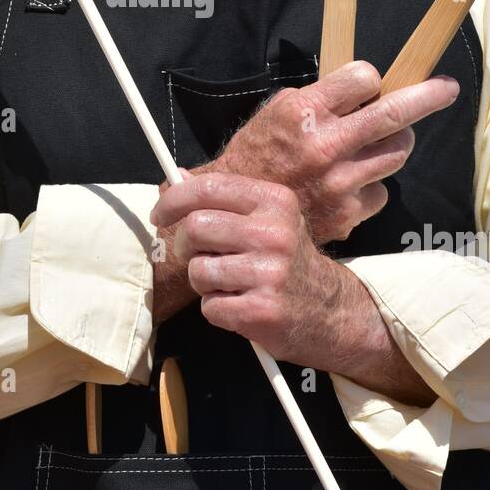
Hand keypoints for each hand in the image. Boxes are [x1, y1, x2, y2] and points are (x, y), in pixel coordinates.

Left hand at [149, 168, 435, 404]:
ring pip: (198, 270)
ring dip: (204, 282)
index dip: (173, 201)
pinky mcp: (261, 310)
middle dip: (187, 246)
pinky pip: (209, 306)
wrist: (330, 310)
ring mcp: (269, 273)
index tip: (159, 215)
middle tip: (199, 256)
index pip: (208, 189)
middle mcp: (274, 233)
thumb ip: (225, 200)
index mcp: (275, 201)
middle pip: (195, 228)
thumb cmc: (287, 260)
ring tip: (229, 283)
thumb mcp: (268, 219)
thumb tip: (178, 178)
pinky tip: (241, 305)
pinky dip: (217, 309)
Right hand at [207, 61, 459, 245]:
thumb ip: (320, 98)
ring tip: (378, 141)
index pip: (362, 79)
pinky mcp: (348, 213)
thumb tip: (365, 87)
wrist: (240, 215)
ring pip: (397, 152)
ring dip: (396, 141)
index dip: (371, 78)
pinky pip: (381, 191)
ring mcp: (340, 183)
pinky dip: (372, 183)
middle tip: (446, 89)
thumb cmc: (259, 156)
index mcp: (303, 113)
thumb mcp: (277, 112)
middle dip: (429, 97)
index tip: (376, 82)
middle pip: (394, 115)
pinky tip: (349, 183)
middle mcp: (324, 146)